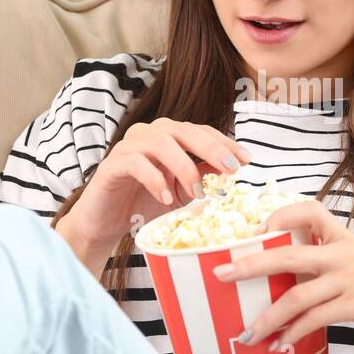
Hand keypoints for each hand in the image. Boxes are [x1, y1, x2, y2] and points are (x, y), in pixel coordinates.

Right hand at [59, 118, 251, 251]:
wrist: (106, 222)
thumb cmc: (144, 203)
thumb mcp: (182, 192)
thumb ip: (202, 176)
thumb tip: (232, 168)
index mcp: (168, 136)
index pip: (201, 131)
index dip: (225, 143)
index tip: (247, 160)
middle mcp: (149, 134)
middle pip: (184, 131)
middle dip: (212, 149)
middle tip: (231, 169)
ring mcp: (129, 146)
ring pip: (161, 143)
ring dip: (184, 168)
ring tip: (196, 193)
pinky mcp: (112, 164)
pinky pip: (136, 163)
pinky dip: (154, 180)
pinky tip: (166, 199)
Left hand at [213, 199, 353, 352]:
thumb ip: (331, 266)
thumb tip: (292, 285)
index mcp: (344, 238)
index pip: (308, 210)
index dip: (279, 215)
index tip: (255, 231)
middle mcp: (343, 253)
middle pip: (286, 252)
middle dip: (249, 265)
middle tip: (220, 274)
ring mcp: (351, 278)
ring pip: (297, 294)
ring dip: (268, 317)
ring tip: (249, 334)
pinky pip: (317, 318)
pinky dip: (295, 332)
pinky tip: (284, 344)